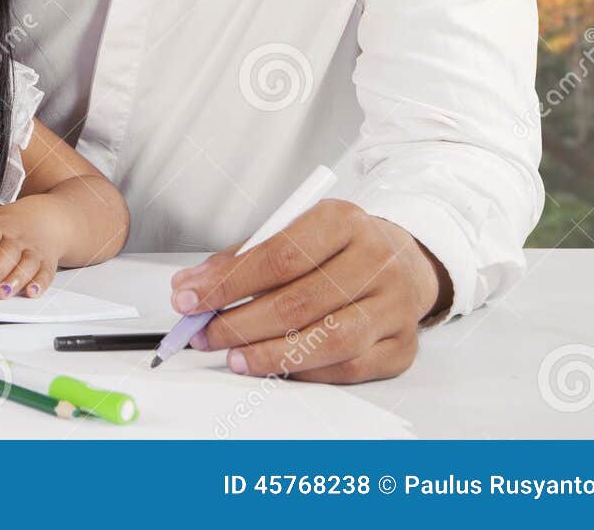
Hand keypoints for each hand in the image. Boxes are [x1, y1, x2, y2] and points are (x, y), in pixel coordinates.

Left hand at [0, 199, 63, 298]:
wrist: (45, 217)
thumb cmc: (5, 227)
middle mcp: (15, 239)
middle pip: (5, 255)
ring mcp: (32, 251)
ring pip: (26, 264)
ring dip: (15, 279)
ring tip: (2, 293)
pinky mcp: (47, 264)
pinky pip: (45, 274)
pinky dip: (39, 283)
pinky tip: (31, 292)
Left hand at [171, 199, 450, 383]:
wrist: (404, 261)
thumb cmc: (336, 248)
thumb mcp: (293, 232)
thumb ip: (241, 259)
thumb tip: (190, 287)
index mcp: (343, 221)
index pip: (277, 256)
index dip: (227, 283)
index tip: (188, 298)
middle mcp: (376, 260)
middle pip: (298, 302)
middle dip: (239, 323)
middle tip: (203, 334)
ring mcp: (394, 305)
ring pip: (327, 340)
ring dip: (269, 354)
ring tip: (234, 357)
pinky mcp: (403, 346)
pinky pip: (348, 368)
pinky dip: (304, 372)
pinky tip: (274, 367)